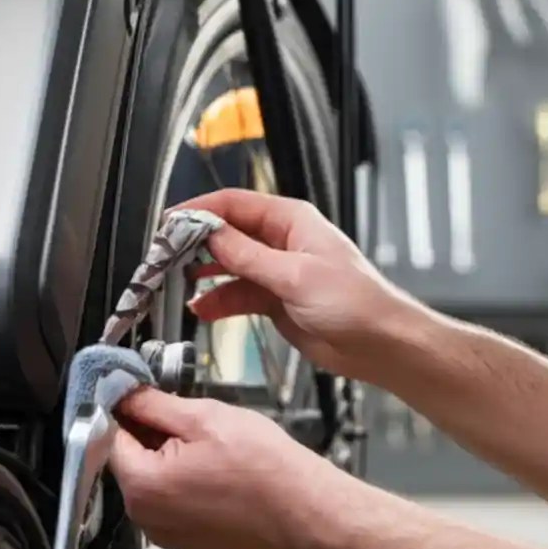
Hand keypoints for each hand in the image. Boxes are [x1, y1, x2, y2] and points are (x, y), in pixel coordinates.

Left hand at [108, 388, 345, 548]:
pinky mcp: (186, 543)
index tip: (144, 391)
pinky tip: (213, 468)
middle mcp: (143, 517)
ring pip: (151, 481)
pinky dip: (181, 482)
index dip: (126, 409)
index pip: (111, 436)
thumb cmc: (262, 464)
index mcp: (141, 485)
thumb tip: (122, 392)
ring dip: (166, 457)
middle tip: (187, 414)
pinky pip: (169, 502)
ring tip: (207, 442)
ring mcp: (164, 535)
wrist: (309, 514)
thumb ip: (154, 405)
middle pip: (129, 460)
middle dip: (149, 433)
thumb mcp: (204, 418)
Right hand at [174, 189, 426, 385]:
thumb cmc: (355, 303)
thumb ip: (247, 255)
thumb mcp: (294, 275)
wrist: (381, 345)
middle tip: (165, 256)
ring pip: (228, 265)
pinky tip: (202, 309)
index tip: (169, 223)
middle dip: (195, 244)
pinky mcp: (275, 299)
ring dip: (203, 275)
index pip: (233, 204)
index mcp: (290, 220)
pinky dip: (218, 301)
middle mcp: (281, 241)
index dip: (198, 210)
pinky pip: (237, 294)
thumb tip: (209, 233)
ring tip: (176, 283)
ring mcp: (276, 271)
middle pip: (226, 233)